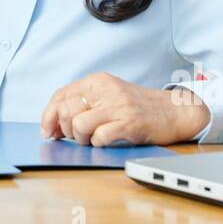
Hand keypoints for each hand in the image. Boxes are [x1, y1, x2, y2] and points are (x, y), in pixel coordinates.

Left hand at [38, 72, 210, 146]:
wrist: (174, 111)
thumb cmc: (137, 106)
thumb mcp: (108, 96)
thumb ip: (83, 104)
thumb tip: (53, 125)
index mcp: (98, 80)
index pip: (61, 95)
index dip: (49, 116)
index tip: (48, 132)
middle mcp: (107, 90)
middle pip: (67, 111)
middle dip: (66, 129)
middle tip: (77, 136)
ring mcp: (119, 106)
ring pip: (79, 124)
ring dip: (81, 138)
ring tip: (92, 138)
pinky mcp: (131, 123)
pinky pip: (100, 137)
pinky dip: (98, 143)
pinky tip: (106, 140)